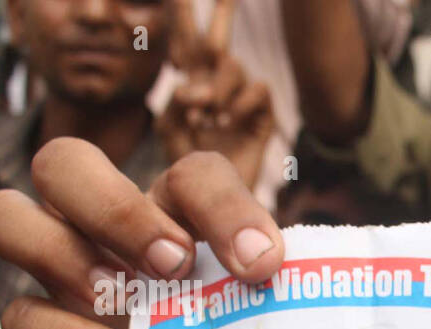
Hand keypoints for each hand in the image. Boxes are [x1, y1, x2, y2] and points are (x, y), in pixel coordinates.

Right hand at [0, 137, 283, 328]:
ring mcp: (61, 269)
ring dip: (64, 252)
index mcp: (176, 207)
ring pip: (9, 218)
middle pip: (66, 163)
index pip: (192, 173)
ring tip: (128, 298)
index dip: (225, 206)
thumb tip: (347, 309)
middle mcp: (105, 221)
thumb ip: (291, 302)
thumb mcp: (269, 320)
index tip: (264, 262)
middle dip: (117, 207)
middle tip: (175, 262)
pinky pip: (20, 317)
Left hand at [157, 0, 272, 188]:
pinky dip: (240, 102)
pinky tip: (227, 122)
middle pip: (215, 36)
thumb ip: (175, 97)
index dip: (184, 12)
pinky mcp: (261, 118)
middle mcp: (215, 84)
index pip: (186, 37)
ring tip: (207, 115)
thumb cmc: (184, 169)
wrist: (210, 208)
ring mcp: (240, 100)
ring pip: (234, 65)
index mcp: (189, 81)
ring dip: (218, 86)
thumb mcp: (169, 127)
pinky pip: (257, 90)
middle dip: (220, 10)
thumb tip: (190, 83)